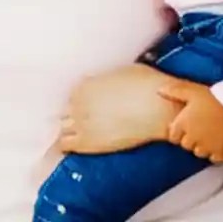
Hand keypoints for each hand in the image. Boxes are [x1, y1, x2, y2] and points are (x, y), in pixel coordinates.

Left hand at [58, 64, 181, 153]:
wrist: (159, 109)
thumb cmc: (149, 87)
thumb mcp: (122, 73)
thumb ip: (105, 81)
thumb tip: (105, 85)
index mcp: (85, 84)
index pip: (72, 96)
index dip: (80, 103)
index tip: (88, 108)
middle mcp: (78, 102)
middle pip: (66, 111)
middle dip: (74, 117)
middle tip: (85, 123)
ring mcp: (80, 122)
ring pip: (63, 127)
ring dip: (69, 131)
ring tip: (76, 136)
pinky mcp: (88, 142)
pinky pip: (65, 144)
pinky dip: (65, 145)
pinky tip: (68, 148)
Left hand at [160, 80, 222, 162]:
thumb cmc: (217, 99)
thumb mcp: (194, 91)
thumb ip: (175, 91)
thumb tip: (160, 90)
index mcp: (183, 124)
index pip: (173, 136)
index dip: (179, 131)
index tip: (187, 125)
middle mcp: (192, 138)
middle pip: (186, 145)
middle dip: (190, 139)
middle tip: (200, 129)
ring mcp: (207, 147)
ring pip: (199, 152)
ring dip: (202, 146)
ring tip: (211, 134)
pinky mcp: (221, 154)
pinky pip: (213, 157)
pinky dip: (215, 152)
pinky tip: (221, 141)